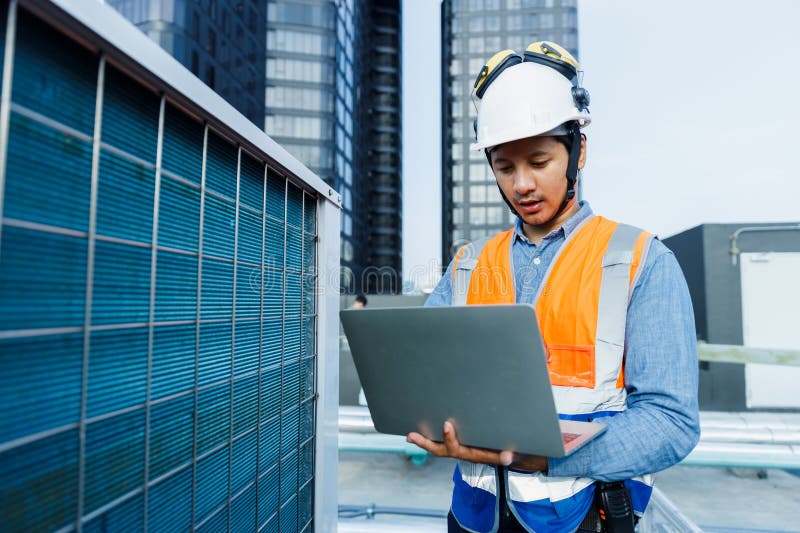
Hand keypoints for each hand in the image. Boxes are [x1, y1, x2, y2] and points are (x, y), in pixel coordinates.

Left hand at [406, 419, 547, 471]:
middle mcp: (459, 451)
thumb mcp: (507, 453)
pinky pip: (439, 440)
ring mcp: (455, 447)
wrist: (503, 456)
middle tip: (410, 436)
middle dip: (425, 443)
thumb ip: (508, 455)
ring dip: (422, 440)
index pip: (456, 448)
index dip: (450, 438)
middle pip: (439, 450)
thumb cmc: (503, 452)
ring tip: (408, 435)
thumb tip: (509, 457)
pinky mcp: (454, 442)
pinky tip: (420, 425)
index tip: (446, 424)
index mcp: (469, 454)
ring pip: (436, 445)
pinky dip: (429, 436)